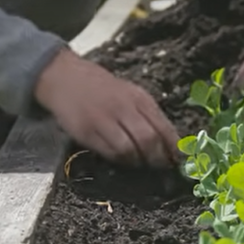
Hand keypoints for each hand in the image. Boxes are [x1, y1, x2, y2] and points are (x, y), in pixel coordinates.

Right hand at [34, 48, 179, 167]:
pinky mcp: (86, 132)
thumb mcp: (132, 94)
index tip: (178, 159)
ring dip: (138, 162)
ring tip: (141, 163)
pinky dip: (120, 160)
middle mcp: (123, 108)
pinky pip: (109, 152)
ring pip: (129, 150)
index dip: (173, 148)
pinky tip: (124, 159)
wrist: (65, 77)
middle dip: (158, 158)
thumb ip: (151, 115)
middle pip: (148, 141)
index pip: (163, 127)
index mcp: (139, 98)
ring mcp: (103, 121)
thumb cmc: (105, 89)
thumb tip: (172, 143)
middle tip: (161, 166)